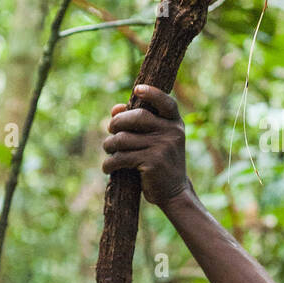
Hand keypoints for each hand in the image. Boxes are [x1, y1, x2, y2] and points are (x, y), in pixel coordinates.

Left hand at [101, 85, 189, 211]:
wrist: (174, 192)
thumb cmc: (161, 162)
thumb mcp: (156, 140)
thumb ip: (138, 124)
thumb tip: (115, 109)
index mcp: (175, 124)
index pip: (166, 102)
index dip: (152, 93)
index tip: (137, 90)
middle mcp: (172, 132)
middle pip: (136, 117)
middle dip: (117, 123)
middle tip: (109, 130)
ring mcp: (163, 147)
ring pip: (123, 139)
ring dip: (109, 146)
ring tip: (108, 150)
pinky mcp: (152, 162)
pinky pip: (121, 157)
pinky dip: (109, 163)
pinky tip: (108, 168)